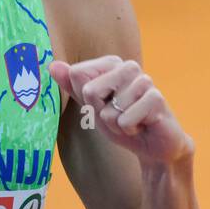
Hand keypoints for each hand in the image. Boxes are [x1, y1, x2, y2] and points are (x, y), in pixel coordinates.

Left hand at [50, 56, 194, 166]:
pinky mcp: (156, 98)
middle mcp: (128, 66)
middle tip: (119, 115)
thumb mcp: (93, 106)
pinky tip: (143, 126)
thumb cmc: (122, 122)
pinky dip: (129, 129)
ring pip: (108, 109)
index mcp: (111, 63)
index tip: (104, 104)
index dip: (87, 99)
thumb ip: (73, 86)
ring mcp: (144, 80)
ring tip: (132, 121)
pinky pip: (125, 120)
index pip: (77, 75)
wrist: (152, 145)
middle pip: (89, 91)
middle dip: (100, 112)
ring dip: (116, 124)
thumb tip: (52, 65)